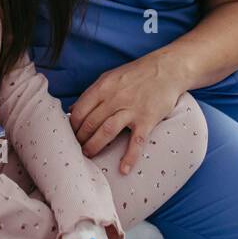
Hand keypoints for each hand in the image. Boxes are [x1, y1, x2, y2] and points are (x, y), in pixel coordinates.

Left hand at [69, 54, 184, 173]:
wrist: (167, 69)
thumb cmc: (136, 74)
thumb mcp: (110, 77)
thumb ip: (92, 93)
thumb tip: (71, 110)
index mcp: (103, 87)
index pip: (80, 110)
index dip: (72, 126)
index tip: (70, 135)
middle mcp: (115, 98)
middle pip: (90, 123)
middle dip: (80, 139)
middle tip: (77, 149)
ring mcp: (131, 109)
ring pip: (107, 131)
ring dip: (94, 146)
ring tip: (88, 155)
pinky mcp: (147, 119)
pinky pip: (136, 141)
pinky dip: (130, 156)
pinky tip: (123, 170)